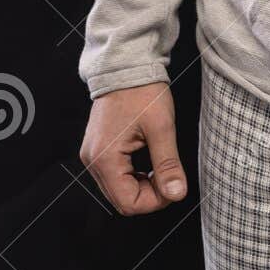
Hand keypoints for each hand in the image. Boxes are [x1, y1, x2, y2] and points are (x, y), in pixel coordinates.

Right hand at [79, 82, 187, 215]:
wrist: (125, 66)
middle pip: (121, 200)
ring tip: (160, 166)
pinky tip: (148, 162)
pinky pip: (115, 175)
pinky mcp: (97, 148)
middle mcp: (93, 160)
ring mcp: (92, 154)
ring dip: (142, 186)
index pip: (128, 203)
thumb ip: (168, 164)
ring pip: (118, 190)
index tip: (174, 186)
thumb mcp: (161, 127)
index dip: (156, 201)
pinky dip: (133, 176)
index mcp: (105, 158)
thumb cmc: (141, 91)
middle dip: (149, 195)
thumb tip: (177, 193)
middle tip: (170, 177)